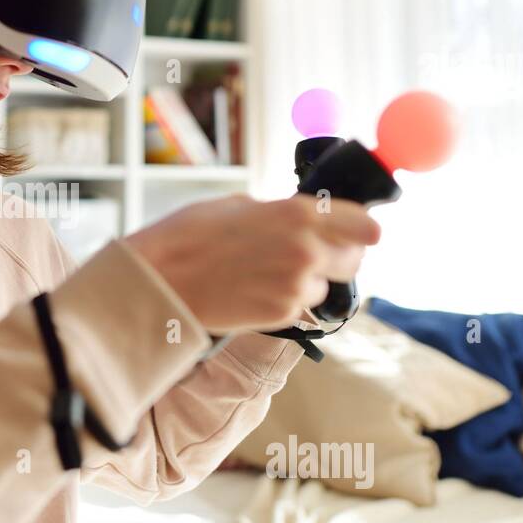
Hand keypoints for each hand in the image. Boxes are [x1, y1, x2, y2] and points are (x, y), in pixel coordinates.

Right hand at [124, 193, 380, 333]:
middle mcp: (306, 251)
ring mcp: (295, 287)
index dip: (363, 229)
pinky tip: (255, 290)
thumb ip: (277, 213)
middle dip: (338, 256)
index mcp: (298, 214)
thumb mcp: (236, 206)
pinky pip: (300, 307)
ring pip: (323, 287)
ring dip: (308, 282)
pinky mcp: (282, 316)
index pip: (362, 225)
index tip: (362, 232)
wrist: (159, 281)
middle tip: (313, 254)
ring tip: (268, 274)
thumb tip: (297, 222)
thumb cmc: (187, 237)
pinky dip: (286, 301)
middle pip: (352, 259)